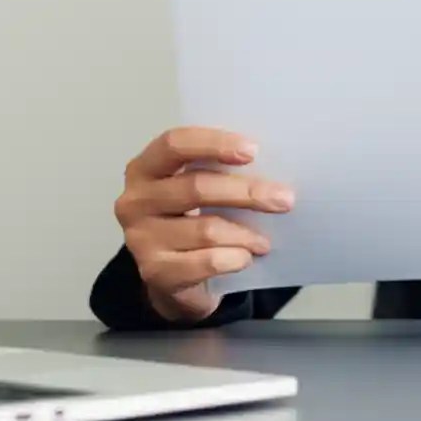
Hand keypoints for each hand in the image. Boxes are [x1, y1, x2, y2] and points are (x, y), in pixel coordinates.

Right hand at [114, 127, 294, 322]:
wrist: (173, 277)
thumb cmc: (192, 219)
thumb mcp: (197, 188)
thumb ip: (219, 171)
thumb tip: (274, 167)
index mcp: (146, 168)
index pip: (174, 144)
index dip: (213, 144)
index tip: (253, 150)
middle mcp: (135, 201)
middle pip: (196, 187)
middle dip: (246, 191)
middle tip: (284, 198)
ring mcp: (141, 239)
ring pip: (205, 229)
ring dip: (245, 234)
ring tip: (265, 240)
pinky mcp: (155, 273)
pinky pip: (206, 262)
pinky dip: (234, 259)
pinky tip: (246, 258)